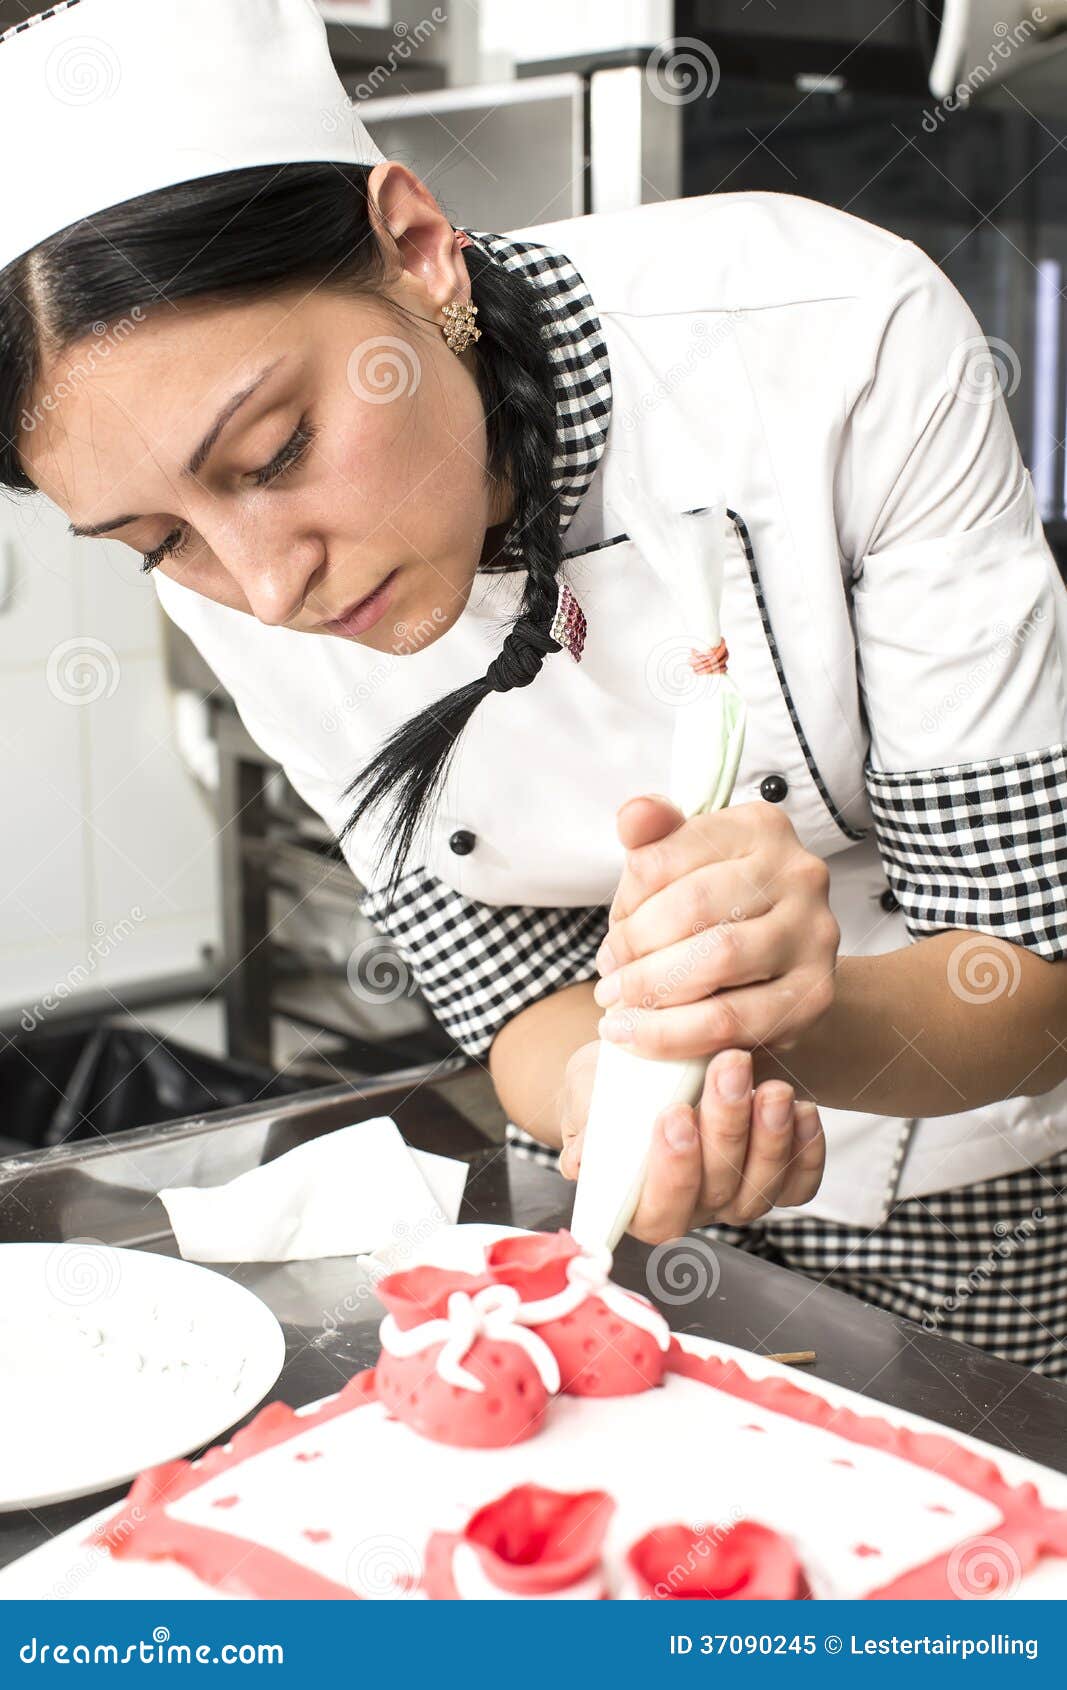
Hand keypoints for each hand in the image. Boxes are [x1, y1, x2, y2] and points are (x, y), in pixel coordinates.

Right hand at [559, 1042, 824, 1241]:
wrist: (650, 1065)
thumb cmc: (610, 1085)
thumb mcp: (587, 1094)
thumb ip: (587, 1126)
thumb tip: (581, 1163)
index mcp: (638, 1203)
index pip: (659, 1211)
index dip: (671, 1170)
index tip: (673, 1114)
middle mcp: (692, 1209)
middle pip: (717, 1192)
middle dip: (726, 1128)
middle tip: (729, 1068)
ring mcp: (736, 1196)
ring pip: (761, 1187)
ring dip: (770, 1136)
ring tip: (771, 1086)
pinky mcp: (775, 1178)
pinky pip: (798, 1183)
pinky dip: (806, 1150)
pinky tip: (801, 1109)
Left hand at [592, 795, 839, 1060]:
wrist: (775, 968)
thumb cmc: (717, 908)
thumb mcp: (681, 863)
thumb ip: (653, 836)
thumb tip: (634, 815)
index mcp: (760, 827)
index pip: (665, 857)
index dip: (626, 901)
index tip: (614, 929)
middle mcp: (799, 872)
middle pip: (692, 907)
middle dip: (635, 948)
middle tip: (608, 977)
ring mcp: (814, 932)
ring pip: (716, 960)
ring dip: (650, 991)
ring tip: (616, 1006)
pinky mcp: (814, 993)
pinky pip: (732, 1019)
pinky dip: (673, 1033)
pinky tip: (638, 1037)